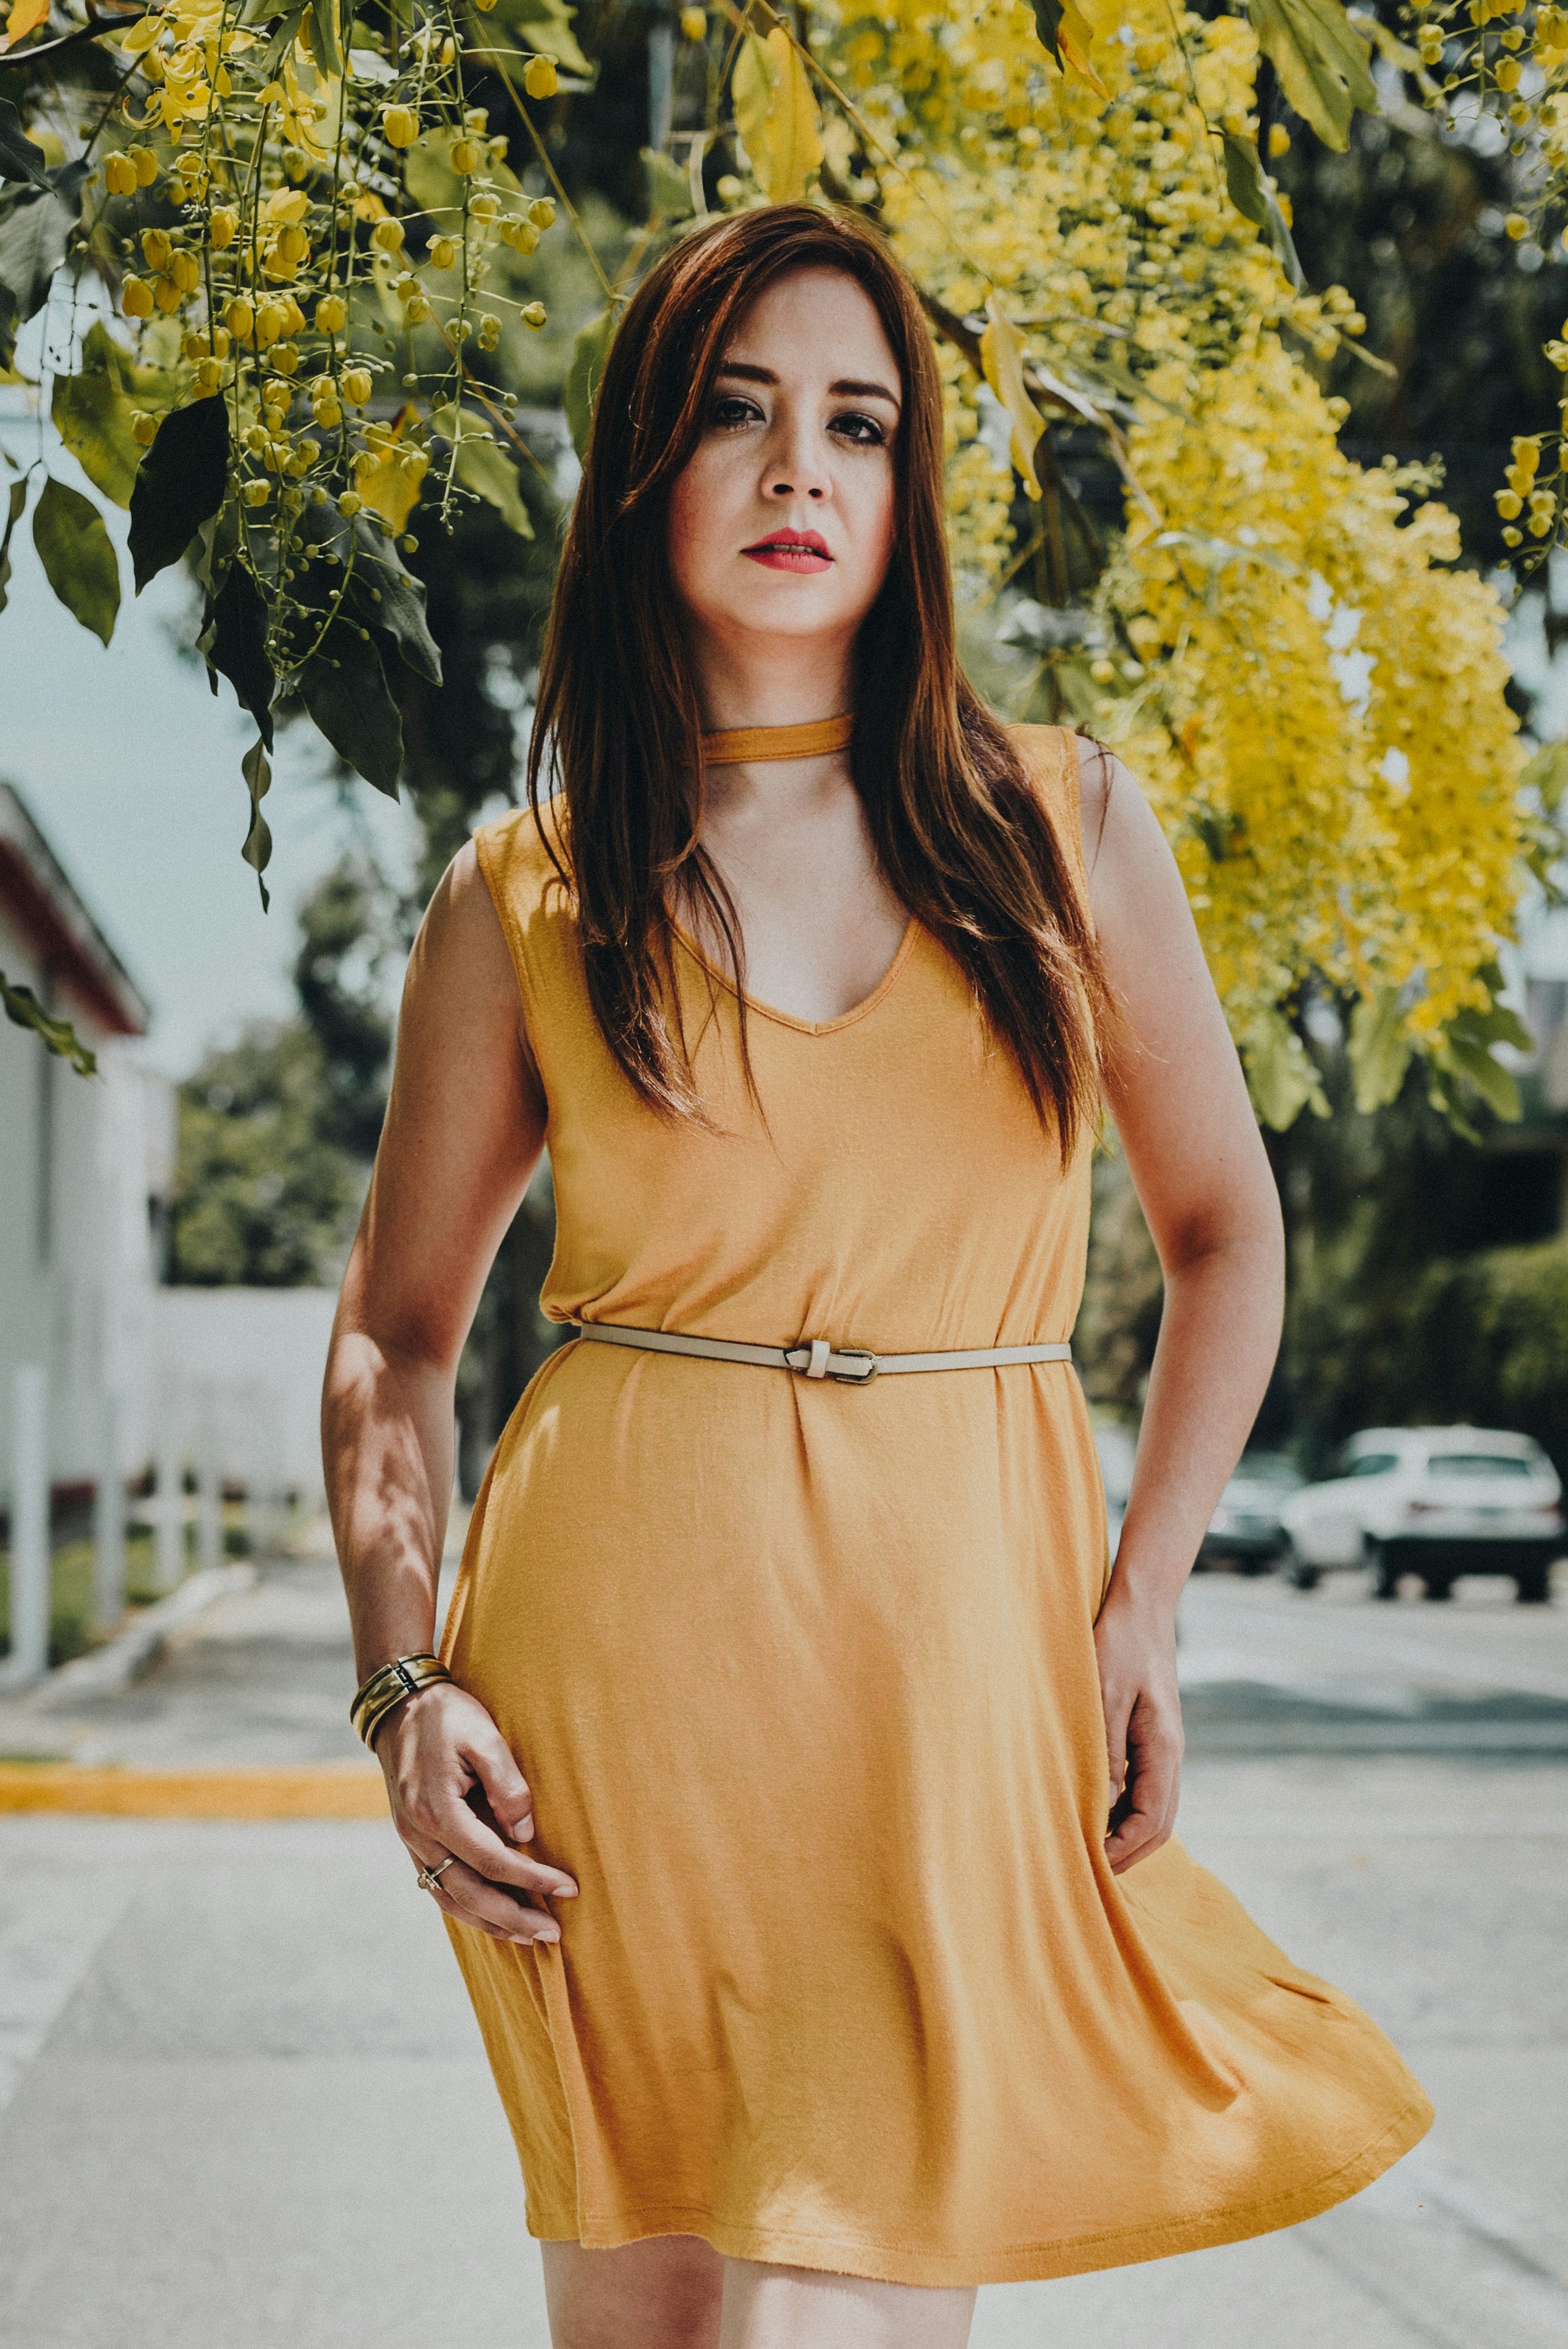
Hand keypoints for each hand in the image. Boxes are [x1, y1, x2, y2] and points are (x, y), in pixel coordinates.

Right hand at [375, 1679, 577, 1944]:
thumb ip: (508, 1787)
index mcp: (438, 1811)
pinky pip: (437, 1886)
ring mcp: (411, 1840)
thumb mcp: (485, 1736)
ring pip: (450, 1899)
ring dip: (489, 1923)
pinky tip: (490, 1916)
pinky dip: (466, 1908)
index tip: (569, 1888)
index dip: (533, 1881)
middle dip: (513, 1918)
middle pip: (470, 1894)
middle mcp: (419, 1834)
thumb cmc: (447, 1716)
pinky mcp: (412, 1839)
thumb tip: (525, 1836)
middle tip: (553, 1935)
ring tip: (526, 1937)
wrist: (399, 1706)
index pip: (493, 1862)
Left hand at [1093, 1585, 1182, 1875]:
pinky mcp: (1150, 1738)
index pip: (1152, 1821)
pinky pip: (1144, 1789)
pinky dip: (1124, 1811)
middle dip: (1127, 1854)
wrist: (1140, 1607)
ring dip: (1126, 1836)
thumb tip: (1104, 1801)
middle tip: (1086, 1871)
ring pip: (1154, 1810)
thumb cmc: (1118, 1643)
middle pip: (1159, 1825)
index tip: (1088, 1863)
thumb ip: (1107, 1747)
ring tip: (1087, 1850)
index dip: (1122, 1849)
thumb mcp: (1106, 1693)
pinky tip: (1095, 1813)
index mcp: (1163, 1749)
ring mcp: (1162, 1748)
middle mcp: (1169, 1755)